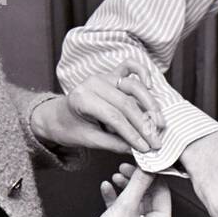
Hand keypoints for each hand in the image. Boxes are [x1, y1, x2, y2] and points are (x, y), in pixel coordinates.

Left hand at [31, 58, 165, 153]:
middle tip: (157, 141)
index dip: (132, 133)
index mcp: (82, 98)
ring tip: (160, 123)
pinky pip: (129, 66)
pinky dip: (142, 72)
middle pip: (126, 103)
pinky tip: (151, 86)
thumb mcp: (87, 140)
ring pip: (133, 86)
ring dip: (150, 104)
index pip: (114, 117)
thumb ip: (112, 144)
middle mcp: (93, 83)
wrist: (57, 115)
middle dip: (144, 124)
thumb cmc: (69, 128)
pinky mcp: (111, 74)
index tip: (146, 148)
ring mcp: (104, 76)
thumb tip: (137, 150)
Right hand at [72, 168, 171, 216]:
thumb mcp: (125, 206)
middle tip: (126, 167)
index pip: (163, 192)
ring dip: (125, 186)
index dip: (152, 175)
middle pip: (149, 195)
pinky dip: (116, 197)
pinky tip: (106, 188)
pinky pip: (124, 208)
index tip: (144, 162)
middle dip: (136, 180)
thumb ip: (138, 183)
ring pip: (135, 200)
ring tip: (115, 175)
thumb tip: (148, 166)